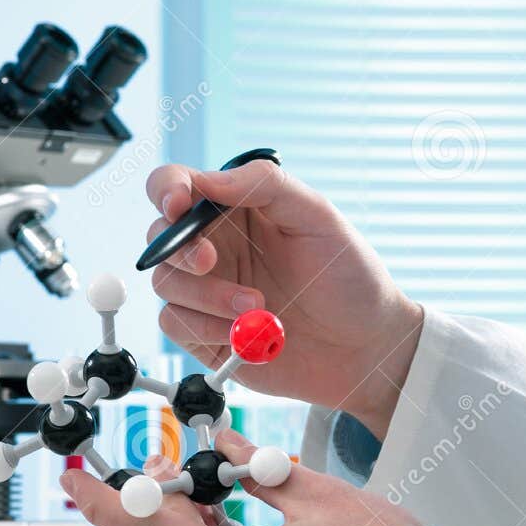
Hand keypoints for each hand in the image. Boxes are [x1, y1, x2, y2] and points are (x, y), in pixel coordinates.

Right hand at [144, 161, 421, 438]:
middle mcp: (216, 247)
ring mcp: (208, 291)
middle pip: (159, 236)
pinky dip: (204, 328)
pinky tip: (244, 335)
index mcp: (236, 210)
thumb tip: (211, 178)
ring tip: (256, 308)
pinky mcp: (206, 334)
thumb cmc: (350, 278)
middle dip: (179, 249)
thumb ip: (266, 186)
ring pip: (164, 283)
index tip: (179, 204)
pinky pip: (175, 324)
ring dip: (205, 296)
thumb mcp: (319, 217)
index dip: (166, 188)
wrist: (365, 347)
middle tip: (210, 261)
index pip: (178, 185)